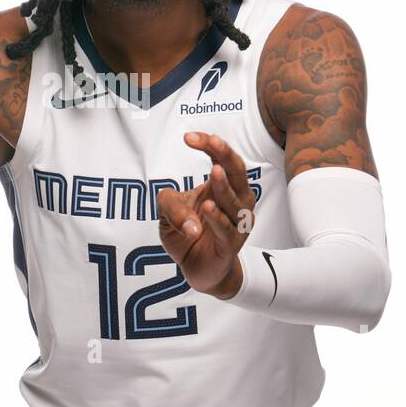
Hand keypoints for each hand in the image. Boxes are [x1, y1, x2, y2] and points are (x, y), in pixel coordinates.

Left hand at [156, 132, 255, 297]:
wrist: (198, 268)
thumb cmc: (188, 232)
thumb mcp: (168, 212)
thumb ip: (169, 203)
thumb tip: (187, 218)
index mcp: (223, 186)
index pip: (221, 158)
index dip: (210, 145)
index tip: (188, 137)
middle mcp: (236, 200)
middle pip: (237, 172)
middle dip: (225, 155)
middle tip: (213, 142)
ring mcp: (237, 222)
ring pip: (235, 201)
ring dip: (224, 187)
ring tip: (214, 172)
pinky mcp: (231, 244)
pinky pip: (227, 229)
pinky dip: (218, 218)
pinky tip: (207, 208)